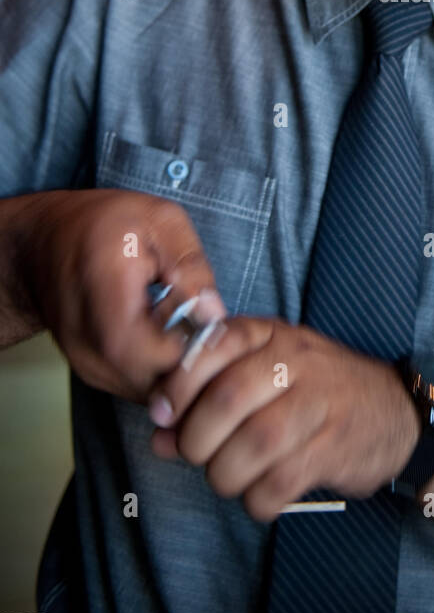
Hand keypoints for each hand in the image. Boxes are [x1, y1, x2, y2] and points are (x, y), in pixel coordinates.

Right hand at [13, 188, 226, 400]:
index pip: (158, 353)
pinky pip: (138, 387)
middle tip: (203, 323)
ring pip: (151, 392)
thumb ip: (190, 264)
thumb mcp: (158, 220)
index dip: (196, 346)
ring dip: (178, 367)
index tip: (211, 321)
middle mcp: (89, 342)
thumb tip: (214, 312)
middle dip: (194, 360)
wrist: (40, 244)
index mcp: (106, 294)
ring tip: (181, 325)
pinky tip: (163, 335)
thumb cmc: (101, 225)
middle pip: (159, 381)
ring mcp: (87, 365)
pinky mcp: (92, 374)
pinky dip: (160, 369)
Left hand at [146, 318, 421, 519]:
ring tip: (230, 477)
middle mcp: (297, 361)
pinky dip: (257, 500)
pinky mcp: (335, 447)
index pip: (212, 346)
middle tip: (197, 455)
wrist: (397, 413)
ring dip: (225, 474)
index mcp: (271, 336)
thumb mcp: (265, 375)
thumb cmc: (316, 392)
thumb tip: (159, 436)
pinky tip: (261, 495)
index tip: (163, 415)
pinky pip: (279, 483)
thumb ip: (209, 398)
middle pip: (227, 399)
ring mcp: (320, 403)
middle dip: (196, 440)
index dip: (177, 385)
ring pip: (252, 445)